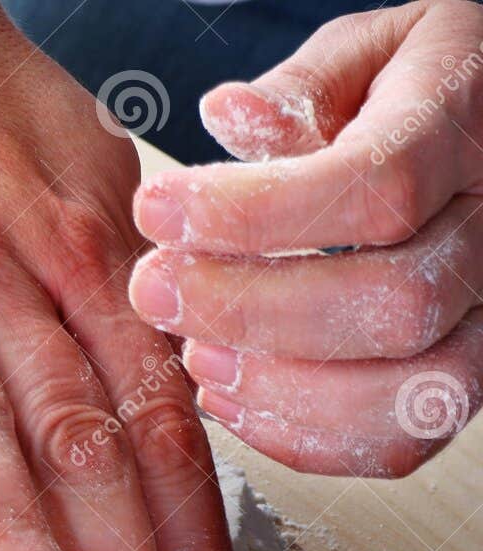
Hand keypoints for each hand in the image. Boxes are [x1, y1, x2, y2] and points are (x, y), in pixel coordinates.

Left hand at [130, 0, 482, 477]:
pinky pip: (401, 438)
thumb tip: (230, 116)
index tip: (159, 209)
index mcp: (467, 128)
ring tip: (196, 354)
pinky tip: (233, 397)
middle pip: (394, 303)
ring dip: (281, 387)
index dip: (255, 212)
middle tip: (157, 289)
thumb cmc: (414, 87)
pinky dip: (305, 438)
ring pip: (411, 390)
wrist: (476, 123)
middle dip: (250, 310)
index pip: (378, 187)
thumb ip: (300, 90)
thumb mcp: (363, 54)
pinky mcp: (462, 369)